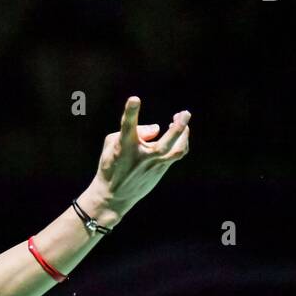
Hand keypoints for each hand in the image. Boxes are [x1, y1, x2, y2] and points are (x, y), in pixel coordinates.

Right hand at [85, 96, 190, 222]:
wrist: (114, 196)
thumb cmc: (111, 165)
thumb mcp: (111, 144)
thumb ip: (134, 130)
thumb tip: (158, 128)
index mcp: (124, 146)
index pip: (128, 126)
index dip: (131, 112)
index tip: (135, 98)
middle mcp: (141, 156)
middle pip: (166, 143)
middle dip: (178, 128)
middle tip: (185, 114)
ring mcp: (153, 165)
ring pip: (177, 150)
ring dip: (184, 134)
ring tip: (181, 120)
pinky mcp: (160, 171)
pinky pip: (177, 154)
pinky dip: (181, 142)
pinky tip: (179, 134)